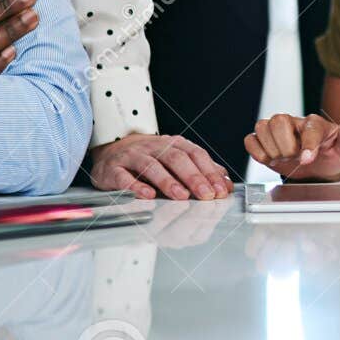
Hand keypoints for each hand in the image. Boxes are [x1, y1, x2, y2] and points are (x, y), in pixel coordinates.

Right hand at [90, 133, 231, 200]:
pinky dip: (137, 186)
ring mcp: (133, 156)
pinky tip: (148, 195)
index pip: (196, 155)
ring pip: (152, 166)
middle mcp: (154, 147)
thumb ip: (202, 171)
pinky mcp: (114, 169)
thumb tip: (226, 184)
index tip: (220, 190)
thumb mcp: (178, 160)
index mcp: (174, 144)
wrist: (113, 152)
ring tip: (182, 196)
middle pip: (177, 158)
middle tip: (206, 195)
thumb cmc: (151, 159)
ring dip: (168, 181)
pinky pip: (124, 177)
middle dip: (194, 177)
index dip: (209, 172)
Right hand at [245, 111, 339, 179]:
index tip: (307, 159)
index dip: (307, 144)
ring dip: (272, 148)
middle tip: (295, 158)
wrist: (319, 170)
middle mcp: (294, 122)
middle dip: (286, 145)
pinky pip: (250, 139)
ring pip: (262, 126)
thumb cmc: (332, 156)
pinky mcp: (264, 140)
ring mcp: (277, 130)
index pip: (308, 127)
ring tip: (283, 159)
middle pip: (278, 120)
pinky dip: (257, 151)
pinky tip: (270, 160)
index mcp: (315, 123)